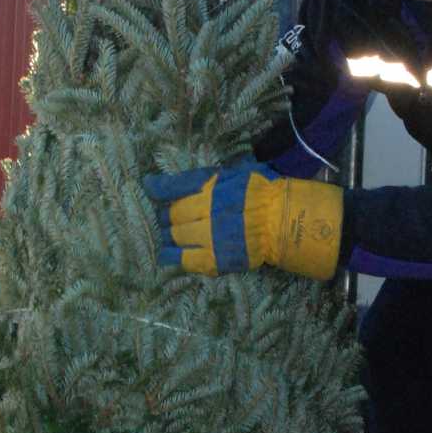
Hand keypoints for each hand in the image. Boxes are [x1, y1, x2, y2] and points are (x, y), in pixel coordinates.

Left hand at [143, 163, 341, 279]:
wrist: (283, 222)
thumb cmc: (263, 193)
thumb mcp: (237, 173)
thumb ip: (210, 177)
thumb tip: (189, 175)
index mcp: (212, 185)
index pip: (173, 186)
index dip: (157, 187)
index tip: (148, 187)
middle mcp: (206, 209)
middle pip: (171, 214)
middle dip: (165, 216)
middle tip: (164, 218)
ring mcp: (209, 236)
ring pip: (175, 236)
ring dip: (168, 235)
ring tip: (168, 234)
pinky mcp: (214, 259)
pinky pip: (184, 259)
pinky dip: (172, 256)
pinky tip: (165, 255)